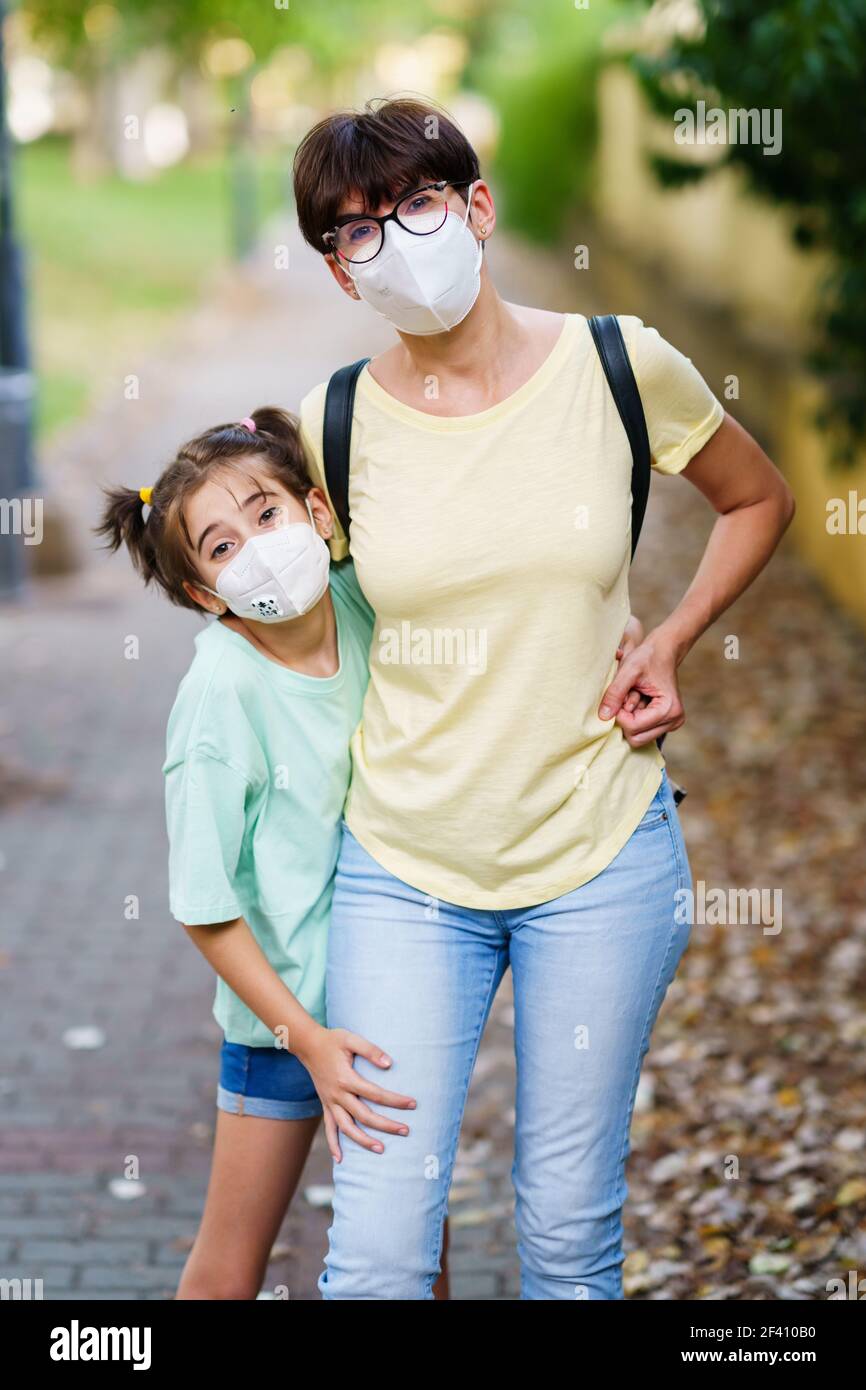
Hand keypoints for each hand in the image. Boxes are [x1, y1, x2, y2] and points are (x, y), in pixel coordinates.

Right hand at [300, 1026, 416, 1162]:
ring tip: (381, 1149)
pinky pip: (329, 1128)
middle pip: (364, 1116)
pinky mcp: (325, 1105)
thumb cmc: (332, 1040)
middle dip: (386, 1125)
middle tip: (406, 1131)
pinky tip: (340, 1159)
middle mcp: (337, 1095)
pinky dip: (333, 1144)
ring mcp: (330, 1102)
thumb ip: (370, 1050)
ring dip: (363, 1141)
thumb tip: (389, 1064)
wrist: (307, 1045)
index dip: (394, 1100)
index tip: (412, 1104)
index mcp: (346, 1079)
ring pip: (347, 1128)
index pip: (375, 1094)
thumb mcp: (351, 1039)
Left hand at [599, 630, 684, 747]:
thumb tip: (604, 717)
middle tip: (626, 698)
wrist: (663, 651)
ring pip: (639, 737)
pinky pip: (643, 732)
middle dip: (626, 720)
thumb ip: (615, 693)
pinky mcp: (667, 723)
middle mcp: (674, 720)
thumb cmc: (647, 657)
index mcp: (668, 709)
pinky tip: (639, 702)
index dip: (619, 714)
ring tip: (634, 698)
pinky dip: (636, 719)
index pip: (633, 727)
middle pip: (636, 738)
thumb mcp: (628, 670)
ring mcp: (672, 724)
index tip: (621, 696)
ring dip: (630, 719)